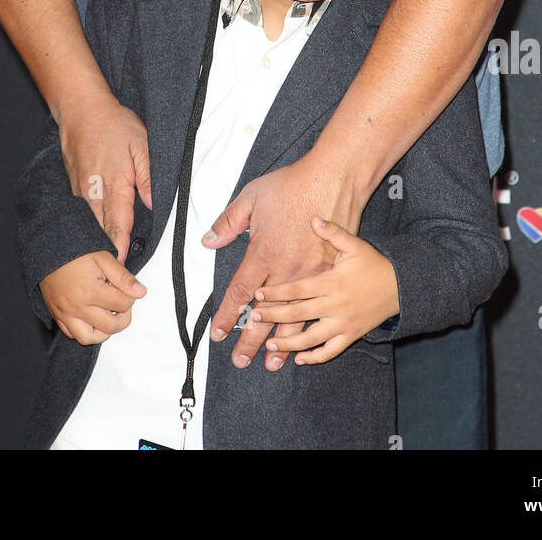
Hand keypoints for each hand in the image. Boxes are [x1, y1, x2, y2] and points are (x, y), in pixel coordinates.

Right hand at [40, 250, 145, 345]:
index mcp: (91, 291)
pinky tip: (93, 318)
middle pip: (109, 326)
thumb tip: (141, 292)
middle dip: (123, 318)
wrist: (49, 248)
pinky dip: (85, 331)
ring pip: (89, 338)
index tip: (129, 290)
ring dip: (104, 331)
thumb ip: (123, 277)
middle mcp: (77, 307)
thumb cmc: (77, 251)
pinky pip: (72, 334)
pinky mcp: (56, 315)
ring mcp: (65, 313)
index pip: (122, 305)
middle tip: (124, 306)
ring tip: (110, 316)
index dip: (131, 298)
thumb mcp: (104, 257)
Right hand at [58, 92, 151, 264]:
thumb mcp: (141, 144)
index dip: (121, 251)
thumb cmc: (114, 125)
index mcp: (114, 186)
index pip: (119, 226)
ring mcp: (82, 193)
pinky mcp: (76, 189)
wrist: (81, 111)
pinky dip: (89, 232)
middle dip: (107, 257)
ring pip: (90, 228)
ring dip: (97, 248)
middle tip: (114, 282)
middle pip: (101, 233)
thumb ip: (148, 176)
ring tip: (104, 272)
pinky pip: (84, 217)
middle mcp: (94, 195)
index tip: (122, 273)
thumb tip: (154, 205)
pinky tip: (94, 244)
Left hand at [202, 155, 365, 369]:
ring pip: (294, 318)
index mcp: (263, 253)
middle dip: (250, 340)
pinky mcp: (331, 272)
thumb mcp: (252, 196)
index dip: (228, 315)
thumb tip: (208, 241)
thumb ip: (228, 221)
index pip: (240, 292)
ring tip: (272, 363)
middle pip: (265, 315)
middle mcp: (286, 270)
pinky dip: (312, 327)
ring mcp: (312, 274)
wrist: (333, 177)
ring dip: (281, 343)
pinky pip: (320, 307)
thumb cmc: (292, 185)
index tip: (218, 333)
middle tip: (240, 361)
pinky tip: (308, 341)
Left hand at [251, 218, 398, 363]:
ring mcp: (343, 323)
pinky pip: (331, 350)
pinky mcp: (351, 335)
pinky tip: (299, 359)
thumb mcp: (355, 244)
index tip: (257, 295)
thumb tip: (314, 219)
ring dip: (289, 343)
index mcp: (332, 282)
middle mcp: (335, 305)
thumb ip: (333, 233)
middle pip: (298, 313)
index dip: (276, 292)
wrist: (400, 286)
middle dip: (274, 316)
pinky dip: (315, 357)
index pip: (297, 288)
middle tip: (254, 318)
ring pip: (311, 338)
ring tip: (270, 344)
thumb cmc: (373, 263)